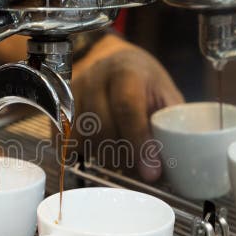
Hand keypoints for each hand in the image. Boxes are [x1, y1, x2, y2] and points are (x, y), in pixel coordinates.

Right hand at [71, 34, 183, 181]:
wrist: (116, 62)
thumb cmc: (144, 82)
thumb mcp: (165, 95)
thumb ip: (170, 124)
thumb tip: (177, 166)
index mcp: (126, 71)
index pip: (127, 109)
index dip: (139, 143)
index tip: (151, 173)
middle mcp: (94, 79)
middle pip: (102, 128)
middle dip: (123, 157)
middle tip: (139, 170)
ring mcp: (72, 93)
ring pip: (81, 138)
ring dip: (103, 157)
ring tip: (121, 158)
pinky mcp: (58, 108)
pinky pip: (64, 142)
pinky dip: (80, 154)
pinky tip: (97, 153)